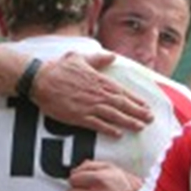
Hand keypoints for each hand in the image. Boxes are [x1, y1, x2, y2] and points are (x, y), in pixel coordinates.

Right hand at [30, 52, 152, 136]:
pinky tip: (118, 134)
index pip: (123, 92)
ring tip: (140, 127)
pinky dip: (109, 129)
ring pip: (114, 116)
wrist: (40, 80)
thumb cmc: (58, 69)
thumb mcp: (79, 58)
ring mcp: (88, 106)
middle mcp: (97, 94)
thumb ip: (98, 59)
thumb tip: (112, 56)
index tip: (145, 106)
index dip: (136, 100)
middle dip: (138, 112)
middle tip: (150, 119)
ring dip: (128, 122)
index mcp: (99, 80)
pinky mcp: (78, 116)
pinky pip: (97, 125)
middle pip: (123, 105)